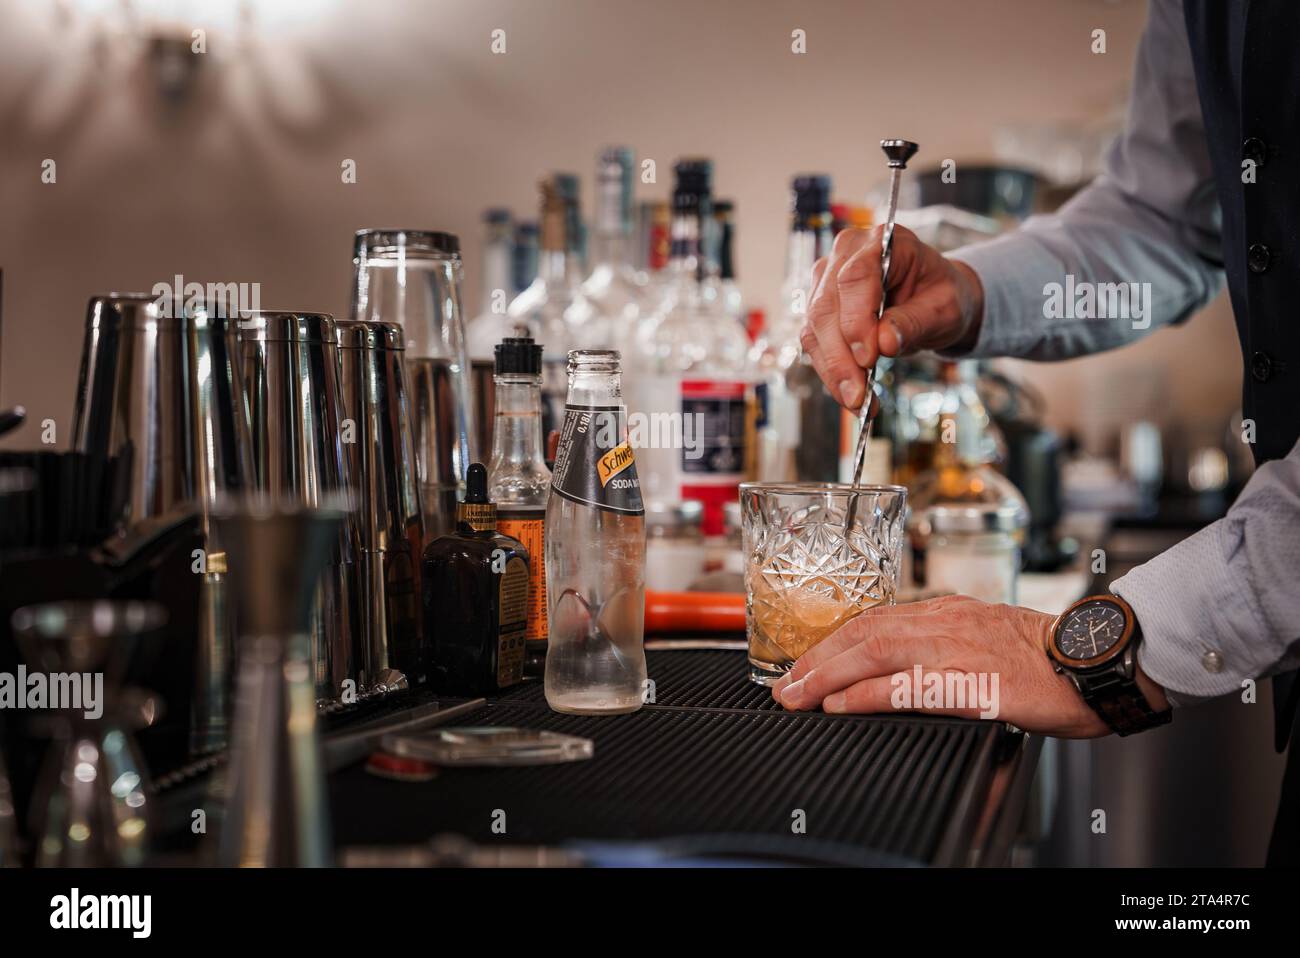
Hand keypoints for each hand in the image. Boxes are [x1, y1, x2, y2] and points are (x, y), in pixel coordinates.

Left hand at [770, 595, 1166, 737]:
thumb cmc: (1047, 657)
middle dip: (816, 658)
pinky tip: (840, 705)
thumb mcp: (985, 635)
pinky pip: (904, 685)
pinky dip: (864, 694)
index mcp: (947, 611)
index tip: (806, 661)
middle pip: (862, 632)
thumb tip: (901, 666)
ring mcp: (954, 648)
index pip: (875, 620)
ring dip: (826, 674)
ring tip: (797, 695)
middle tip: (785, 683)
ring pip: (872, 651)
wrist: (1094, 662)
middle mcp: (944, 621)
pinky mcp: (968, 680)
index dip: (833, 641)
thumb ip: (944, 642)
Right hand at [799, 225, 984, 409]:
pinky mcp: (819, 309)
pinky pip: (815, 344)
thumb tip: (884, 342)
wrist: (934, 300)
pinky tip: (850, 395)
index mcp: (882, 242)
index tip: (868, 357)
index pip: (855, 277)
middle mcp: (846, 256)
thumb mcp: (945, 309)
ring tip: (857, 402)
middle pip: (827, 306)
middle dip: (840, 356)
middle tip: (859, 394)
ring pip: (815, 329)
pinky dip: (831, 373)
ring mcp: (827, 281)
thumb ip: (915, 322)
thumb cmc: (942, 296)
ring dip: (833, 370)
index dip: (856, 319)